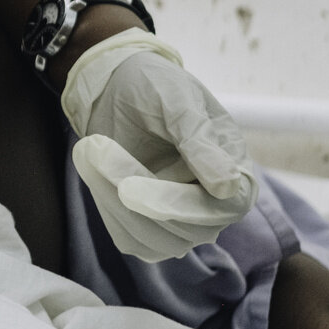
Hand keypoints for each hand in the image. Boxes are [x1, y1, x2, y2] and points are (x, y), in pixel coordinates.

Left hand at [62, 30, 258, 261]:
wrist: (116, 88)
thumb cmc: (154, 87)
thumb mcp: (177, 100)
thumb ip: (200, 141)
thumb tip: (229, 187)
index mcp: (235, 166)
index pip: (228, 206)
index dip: (186, 204)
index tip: (132, 189)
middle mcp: (213, 201)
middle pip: (190, 230)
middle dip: (141, 196)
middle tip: (98, 148)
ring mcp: (181, 219)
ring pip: (156, 241)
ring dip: (116, 201)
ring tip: (93, 149)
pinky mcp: (147, 227)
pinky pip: (130, 239)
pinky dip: (106, 206)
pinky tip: (93, 165)